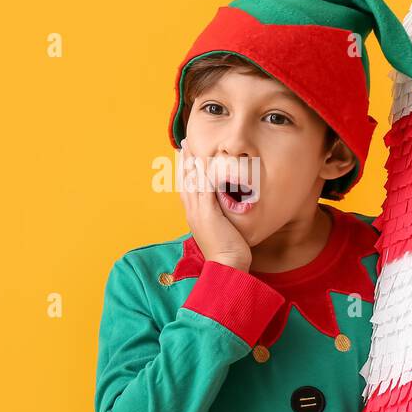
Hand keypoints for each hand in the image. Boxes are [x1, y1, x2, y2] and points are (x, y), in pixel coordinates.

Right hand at [177, 145, 251, 270]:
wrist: (226, 266)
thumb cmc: (227, 253)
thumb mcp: (219, 231)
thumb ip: (218, 219)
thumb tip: (222, 210)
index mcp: (194, 217)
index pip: (187, 189)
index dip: (185, 172)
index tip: (186, 158)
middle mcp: (193, 212)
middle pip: (185, 181)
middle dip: (184, 162)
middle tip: (184, 145)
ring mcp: (198, 213)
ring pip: (191, 182)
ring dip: (190, 162)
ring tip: (189, 147)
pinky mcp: (208, 214)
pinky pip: (204, 189)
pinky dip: (202, 175)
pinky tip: (203, 162)